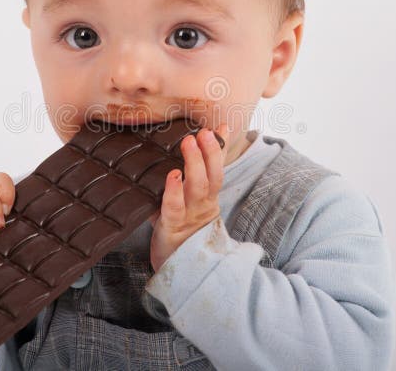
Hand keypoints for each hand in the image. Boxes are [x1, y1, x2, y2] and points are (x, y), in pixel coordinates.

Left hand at [148, 124, 228, 271]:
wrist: (173, 269)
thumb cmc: (178, 231)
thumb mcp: (184, 202)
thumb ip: (186, 181)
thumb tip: (185, 152)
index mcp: (207, 199)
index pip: (217, 170)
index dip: (220, 149)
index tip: (223, 127)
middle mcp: (202, 206)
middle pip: (212, 177)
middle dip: (210, 153)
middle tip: (204, 132)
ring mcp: (190, 217)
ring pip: (198, 188)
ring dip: (195, 164)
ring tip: (189, 143)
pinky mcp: (172, 227)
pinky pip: (175, 207)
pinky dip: (174, 191)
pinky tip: (173, 175)